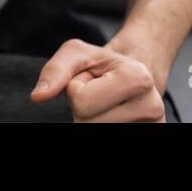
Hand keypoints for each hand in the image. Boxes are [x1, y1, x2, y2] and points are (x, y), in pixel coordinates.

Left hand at [29, 38, 166, 121]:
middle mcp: (151, 106)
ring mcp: (154, 126)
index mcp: (137, 78)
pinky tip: (112, 115)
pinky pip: (105, 137)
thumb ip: (55, 71)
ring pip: (95, 131)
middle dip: (83, 107)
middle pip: (86, 123)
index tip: (93, 80)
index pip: (82, 102)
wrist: (135, 74)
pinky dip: (101, 124)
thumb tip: (38, 96)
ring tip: (105, 104)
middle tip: (99, 93)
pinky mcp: (151, 134)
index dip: (76, 89)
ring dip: (92, 118)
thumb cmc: (103, 64)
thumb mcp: (77, 53)